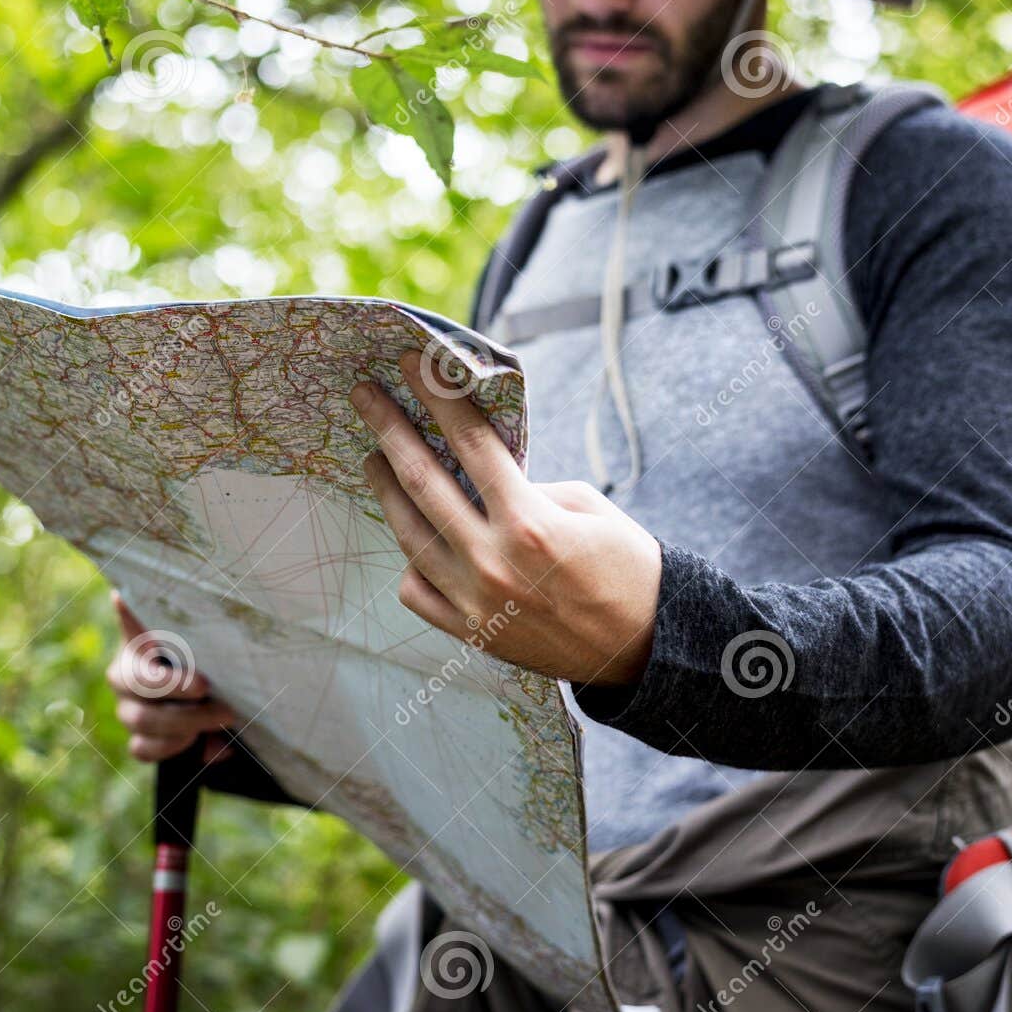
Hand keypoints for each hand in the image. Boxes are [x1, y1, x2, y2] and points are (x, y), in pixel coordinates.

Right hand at [106, 592, 236, 762]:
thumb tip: (147, 608)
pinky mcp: (137, 742)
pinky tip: (204, 741)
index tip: (124, 598)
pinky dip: (176, 747)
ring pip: (142, 719)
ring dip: (185, 721)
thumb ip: (195, 637)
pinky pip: (144, 749)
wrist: (214, 709)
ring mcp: (127, 710)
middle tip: (206, 687)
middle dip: (173, 685)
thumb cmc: (211, 669)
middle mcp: (124, 675)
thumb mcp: (208, 652)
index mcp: (139, 643)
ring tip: (220, 716)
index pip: (128, 623)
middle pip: (136, 680)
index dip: (125, 614)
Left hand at [351, 350, 662, 686]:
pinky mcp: (470, 632)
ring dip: (385, 489)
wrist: (647, 646)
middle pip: (422, 482)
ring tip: (374, 459)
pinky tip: (412, 537)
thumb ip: (526, 487)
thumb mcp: (587, 508)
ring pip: (409, 535)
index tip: (412, 364)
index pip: (470, 443)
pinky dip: (409, 562)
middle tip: (365, 396)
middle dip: (388, 430)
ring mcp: (474, 600)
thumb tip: (478, 472)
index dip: (437, 396)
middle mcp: (492, 560)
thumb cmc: (626, 567)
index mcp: (529, 521)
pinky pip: (416, 591)